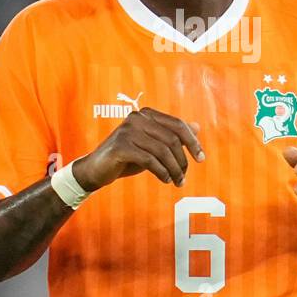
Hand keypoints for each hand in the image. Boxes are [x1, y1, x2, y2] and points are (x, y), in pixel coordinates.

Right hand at [72, 108, 204, 190]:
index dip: (192, 142)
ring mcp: (128, 131)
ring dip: (173, 170)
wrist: (95, 169)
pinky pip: (150, 160)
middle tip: (184, 177)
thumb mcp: (152, 145)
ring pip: (162, 151)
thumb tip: (197, 127)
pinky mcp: (121, 146)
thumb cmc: (127, 157)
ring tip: (177, 182)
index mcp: (146, 114)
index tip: (201, 159)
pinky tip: (165, 180)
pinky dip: (161, 172)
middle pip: (172, 139)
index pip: (177, 125)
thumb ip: (172, 135)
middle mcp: (137, 118)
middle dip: (182, 161)